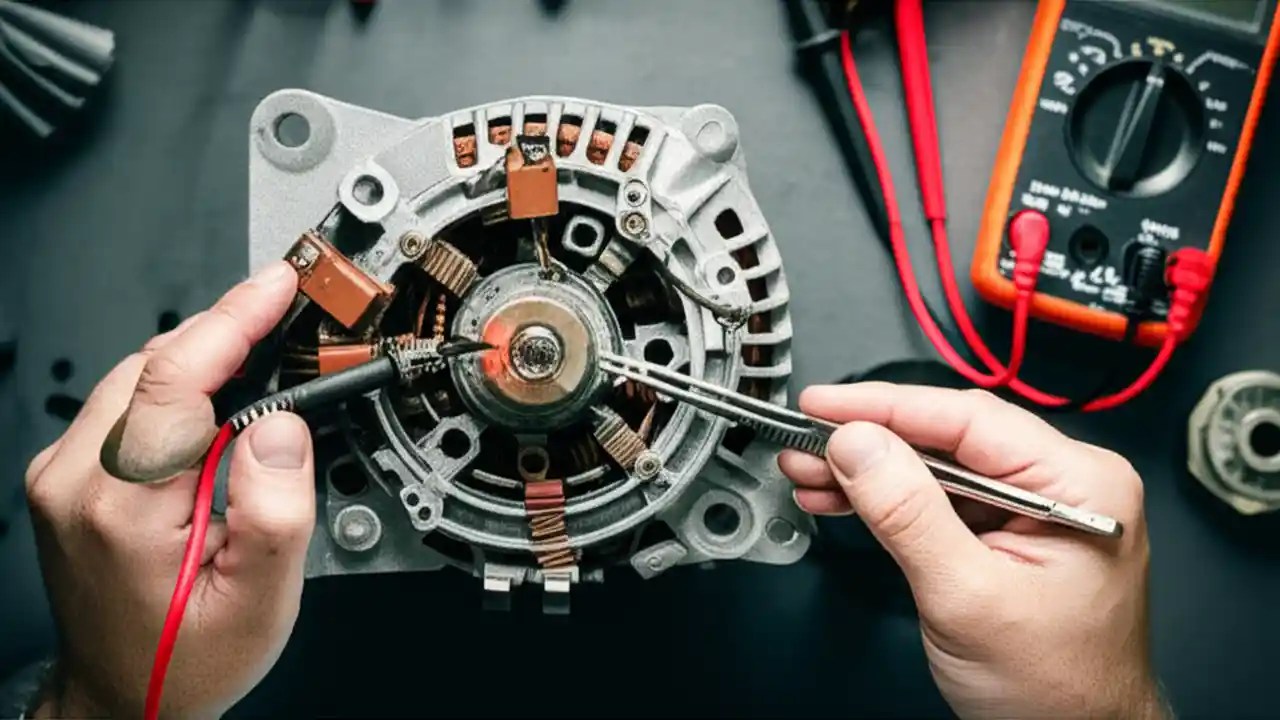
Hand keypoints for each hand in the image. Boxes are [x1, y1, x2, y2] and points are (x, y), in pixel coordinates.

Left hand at [24, 262, 312, 718]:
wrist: (124, 699)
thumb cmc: (184, 659)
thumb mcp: (260, 601)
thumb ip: (277, 510)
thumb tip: (282, 427)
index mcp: (121, 506)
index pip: (175, 380)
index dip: (230, 322)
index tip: (275, 288)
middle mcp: (75, 481)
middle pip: (153, 366)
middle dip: (222, 330)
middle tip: (283, 310)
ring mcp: (63, 477)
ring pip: (138, 380)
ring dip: (201, 357)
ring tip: (262, 350)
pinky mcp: (69, 478)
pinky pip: (127, 406)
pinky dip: (178, 386)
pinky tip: (218, 397)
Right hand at [779, 384, 1160, 719]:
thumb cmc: (1057, 689)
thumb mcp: (967, 597)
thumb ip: (908, 514)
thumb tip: (858, 445)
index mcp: (1081, 483)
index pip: (967, 419)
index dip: (884, 407)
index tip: (824, 407)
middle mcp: (1066, 483)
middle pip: (948, 436)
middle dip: (868, 440)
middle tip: (804, 439)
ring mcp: (1038, 506)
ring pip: (937, 465)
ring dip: (869, 470)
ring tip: (809, 470)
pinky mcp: (1010, 529)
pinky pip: (940, 497)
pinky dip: (888, 499)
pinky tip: (842, 497)